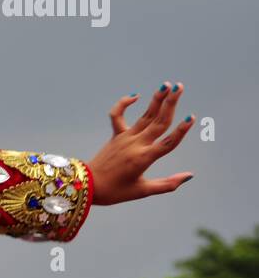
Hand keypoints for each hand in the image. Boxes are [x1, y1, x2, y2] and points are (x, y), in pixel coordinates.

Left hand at [88, 82, 194, 205]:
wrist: (87, 185)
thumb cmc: (115, 192)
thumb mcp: (143, 191)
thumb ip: (167, 184)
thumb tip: (190, 176)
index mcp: (144, 158)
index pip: (168, 142)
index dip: (181, 130)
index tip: (191, 116)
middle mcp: (136, 144)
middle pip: (158, 121)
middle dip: (171, 103)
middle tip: (180, 87)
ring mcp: (125, 138)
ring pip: (144, 116)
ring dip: (155, 99)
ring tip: (166, 85)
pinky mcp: (115, 135)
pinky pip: (117, 116)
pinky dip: (123, 104)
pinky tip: (135, 96)